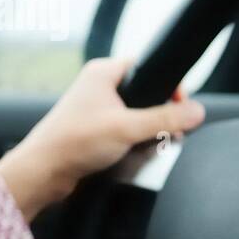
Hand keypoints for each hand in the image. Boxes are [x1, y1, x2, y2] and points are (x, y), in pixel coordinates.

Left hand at [0, 56, 205, 222]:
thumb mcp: (127, 128)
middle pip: (145, 92)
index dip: (168, 85)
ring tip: (150, 144)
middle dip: (160, 113)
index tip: (180, 105)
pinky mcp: (94, 130)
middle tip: (169, 130)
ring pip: (136, 114)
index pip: (147, 66)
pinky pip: (124, 130)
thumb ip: (165, 118)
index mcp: (103, 72)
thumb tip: (195, 111)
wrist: (43, 172)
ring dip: (147, 130)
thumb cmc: (73, 142)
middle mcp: (98, 86)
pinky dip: (134, 141)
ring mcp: (95, 108)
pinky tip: (135, 153)